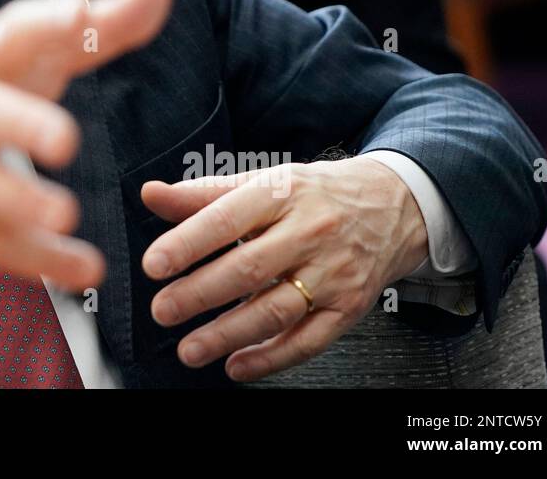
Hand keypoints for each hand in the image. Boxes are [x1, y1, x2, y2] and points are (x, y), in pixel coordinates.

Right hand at [0, 0, 172, 293]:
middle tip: (66, 141)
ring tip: (64, 217)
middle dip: (18, 124)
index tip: (79, 13)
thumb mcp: (29, 52)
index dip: (43, 23)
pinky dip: (29, 259)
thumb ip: (103, 26)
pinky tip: (79, 268)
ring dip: (14, 203)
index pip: (10, 32)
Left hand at [140, 155, 428, 380]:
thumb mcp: (262, 182)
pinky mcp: (349, 306)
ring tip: (190, 348)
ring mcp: (332, 272)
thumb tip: (152, 195)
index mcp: (281, 194)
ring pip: (275, 310)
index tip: (155, 264)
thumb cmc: (316, 194)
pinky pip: (308, 340)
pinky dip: (270, 358)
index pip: (226, 219)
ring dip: (228, 334)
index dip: (187, 243)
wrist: (394, 205)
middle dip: (199, 294)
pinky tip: (238, 364)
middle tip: (163, 310)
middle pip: (248, 268)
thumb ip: (203, 194)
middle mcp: (309, 232)